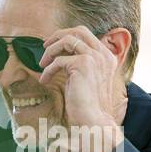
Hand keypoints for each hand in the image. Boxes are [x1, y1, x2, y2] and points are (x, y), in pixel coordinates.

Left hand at [37, 26, 125, 151]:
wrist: (94, 121)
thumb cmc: (89, 105)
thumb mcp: (87, 79)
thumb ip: (82, 64)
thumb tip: (64, 55)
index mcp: (107, 57)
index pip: (87, 35)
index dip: (68, 36)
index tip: (54, 46)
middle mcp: (103, 55)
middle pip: (79, 30)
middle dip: (59, 35)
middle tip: (44, 46)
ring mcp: (94, 58)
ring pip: (68, 40)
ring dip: (51, 49)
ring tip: (42, 63)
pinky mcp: (82, 64)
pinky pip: (59, 60)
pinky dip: (49, 69)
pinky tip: (45, 80)